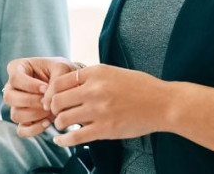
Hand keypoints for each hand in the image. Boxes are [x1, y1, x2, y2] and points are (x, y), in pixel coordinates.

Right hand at [4, 57, 78, 136]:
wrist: (71, 85)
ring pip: (15, 114)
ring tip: (51, 110)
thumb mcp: (63, 68)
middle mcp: (12, 87)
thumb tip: (45, 103)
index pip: (15, 78)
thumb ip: (55, 81)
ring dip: (35, 114)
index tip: (46, 87)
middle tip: (48, 101)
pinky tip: (48, 122)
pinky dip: (34, 129)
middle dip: (31, 101)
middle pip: (9, 98)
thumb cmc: (64, 71)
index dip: (30, 85)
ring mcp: (16, 104)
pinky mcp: (23, 120)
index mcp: (18, 68)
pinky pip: (22, 130)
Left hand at [44, 64, 170, 146]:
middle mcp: (95, 89)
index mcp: (97, 72)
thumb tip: (72, 85)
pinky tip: (61, 140)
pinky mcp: (104, 129)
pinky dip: (63, 140)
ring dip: (59, 124)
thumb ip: (94, 77)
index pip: (60, 81)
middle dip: (53, 109)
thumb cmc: (142, 88)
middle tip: (56, 113)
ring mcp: (99, 110)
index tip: (50, 99)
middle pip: (57, 100)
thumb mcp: (116, 72)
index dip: (50, 92)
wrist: (163, 103)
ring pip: (63, 119)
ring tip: (63, 126)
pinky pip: (74, 136)